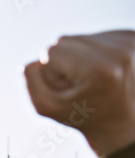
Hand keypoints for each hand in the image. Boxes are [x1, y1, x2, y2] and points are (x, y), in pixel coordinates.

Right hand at [24, 30, 134, 157]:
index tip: (67, 89)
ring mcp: (128, 41)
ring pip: (79, 37)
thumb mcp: (49, 108)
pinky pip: (94, 36)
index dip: (50, 73)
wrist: (123, 121)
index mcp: (98, 70)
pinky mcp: (131, 36)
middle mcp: (118, 51)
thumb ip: (32, 84)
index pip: (51, 51)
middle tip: (77, 84)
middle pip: (64, 40)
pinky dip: (90, 52)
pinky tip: (100, 70)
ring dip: (76, 57)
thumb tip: (32, 62)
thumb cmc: (85, 116)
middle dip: (62, 62)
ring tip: (90, 78)